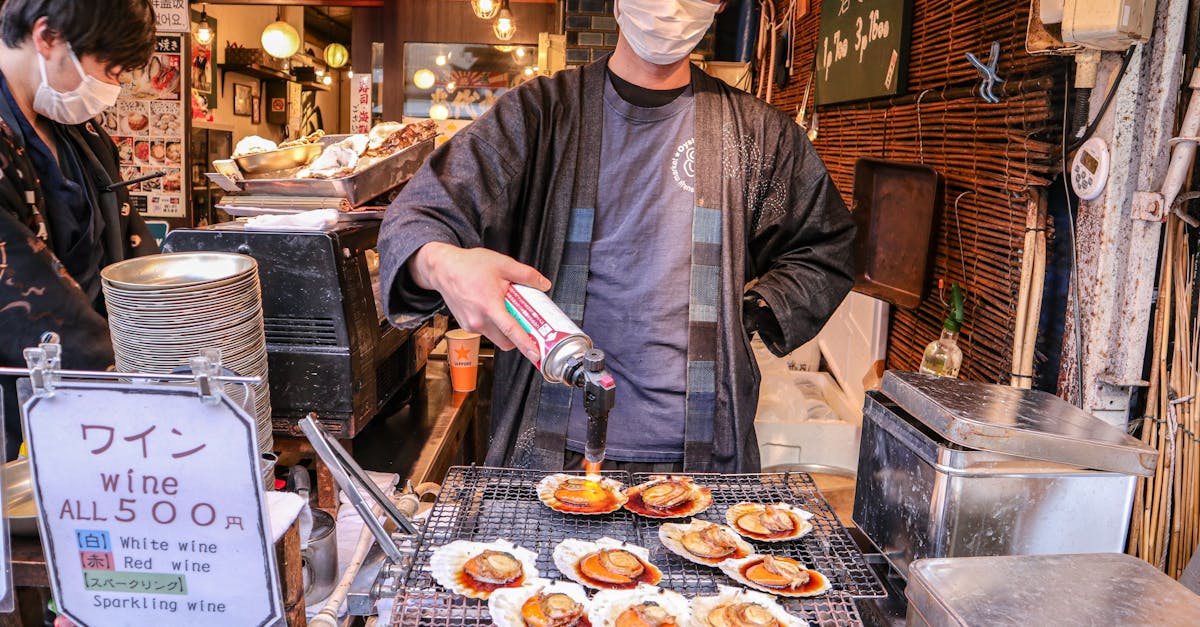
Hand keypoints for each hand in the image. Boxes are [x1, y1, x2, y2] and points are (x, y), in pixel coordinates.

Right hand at [410, 242, 550, 359]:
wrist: (443, 268)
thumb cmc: (468, 266)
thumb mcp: (503, 264)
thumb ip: (526, 275)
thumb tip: (543, 284)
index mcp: (489, 306)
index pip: (511, 331)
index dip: (525, 344)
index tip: (535, 354)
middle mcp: (478, 320)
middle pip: (505, 341)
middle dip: (518, 337)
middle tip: (525, 321)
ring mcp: (470, 325)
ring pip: (496, 336)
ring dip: (504, 329)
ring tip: (505, 307)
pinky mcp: (466, 325)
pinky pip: (486, 330)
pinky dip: (493, 323)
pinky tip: (491, 306)